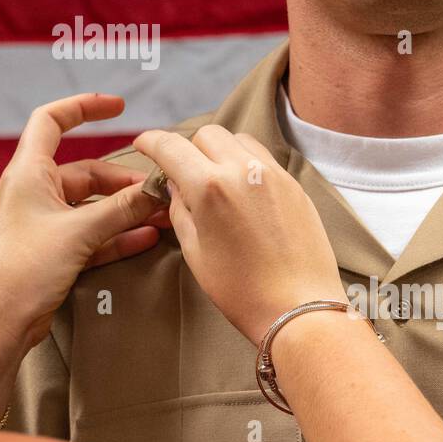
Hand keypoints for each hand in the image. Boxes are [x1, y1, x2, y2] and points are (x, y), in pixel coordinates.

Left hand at [0, 93, 169, 353]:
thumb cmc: (23, 271)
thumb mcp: (79, 233)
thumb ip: (120, 209)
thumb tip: (155, 191)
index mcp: (28, 174)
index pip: (52, 121)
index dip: (84, 107)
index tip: (118, 107)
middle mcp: (33, 193)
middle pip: (85, 172)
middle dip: (123, 181)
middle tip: (156, 192)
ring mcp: (42, 224)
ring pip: (91, 206)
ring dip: (124, 210)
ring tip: (160, 215)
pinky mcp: (51, 252)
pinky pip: (90, 235)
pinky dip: (116, 235)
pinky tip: (146, 237)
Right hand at [132, 125, 345, 343]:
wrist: (298, 307)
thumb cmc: (241, 290)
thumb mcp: (194, 252)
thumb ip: (180, 210)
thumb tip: (175, 186)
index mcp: (209, 187)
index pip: (171, 146)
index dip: (151, 141)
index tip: (144, 144)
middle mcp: (242, 169)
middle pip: (206, 134)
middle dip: (188, 148)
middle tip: (183, 173)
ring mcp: (273, 173)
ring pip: (237, 139)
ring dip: (219, 151)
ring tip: (216, 179)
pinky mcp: (293, 183)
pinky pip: (262, 156)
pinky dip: (245, 162)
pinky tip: (242, 189)